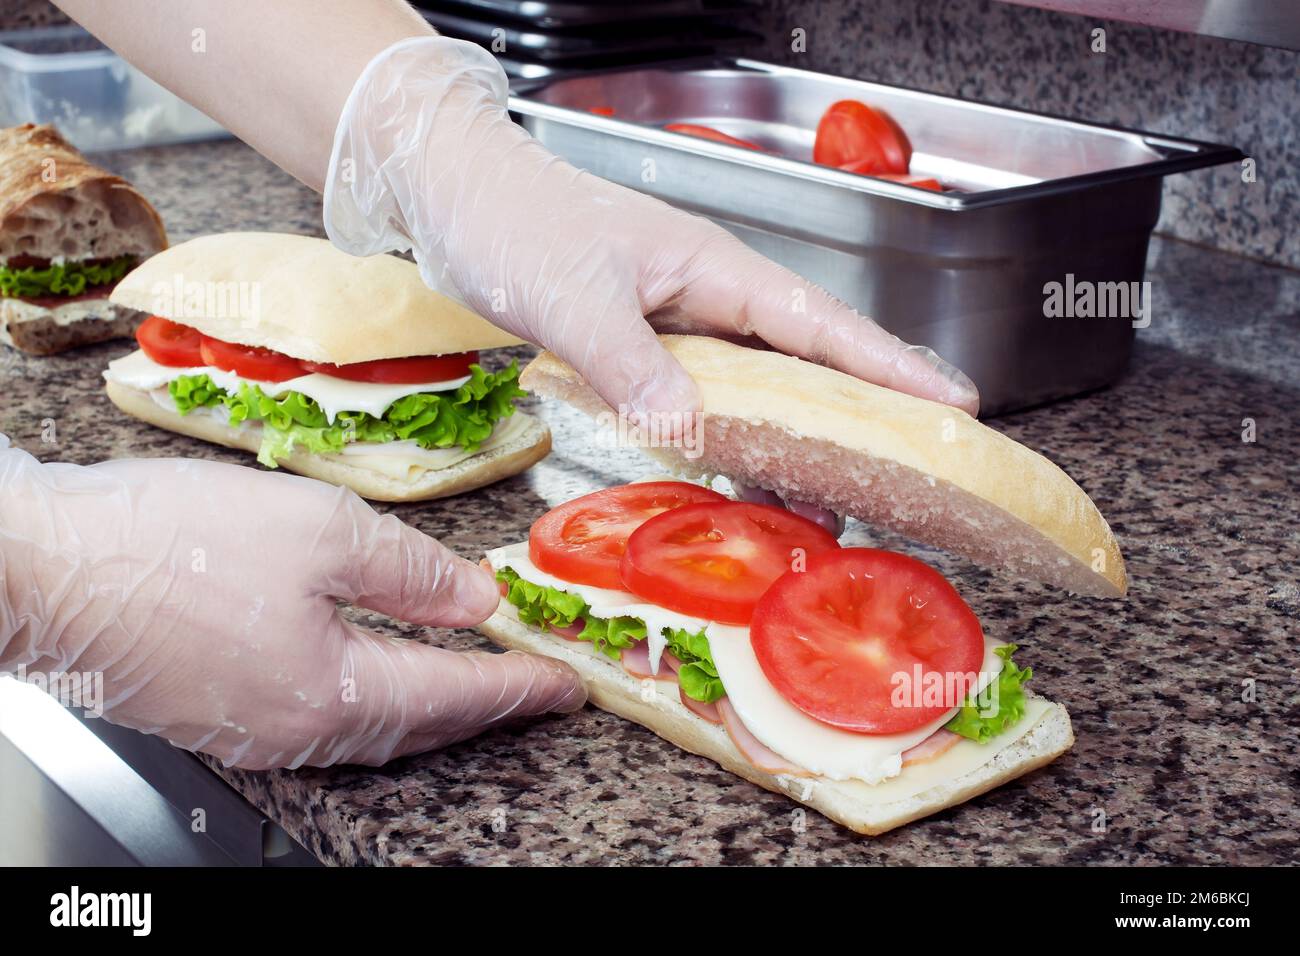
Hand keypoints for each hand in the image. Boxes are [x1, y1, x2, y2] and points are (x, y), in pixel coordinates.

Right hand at [0, 438, 584, 769]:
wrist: (37, 563)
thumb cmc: (167, 543)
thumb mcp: (321, 531)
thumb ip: (412, 570)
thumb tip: (474, 601)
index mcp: (330, 693)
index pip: (453, 697)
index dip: (516, 687)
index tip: (563, 683)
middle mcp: (294, 731)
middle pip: (417, 727)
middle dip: (483, 705)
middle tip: (532, 688)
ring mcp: (251, 729)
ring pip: (370, 728)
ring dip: (430, 705)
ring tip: (473, 682)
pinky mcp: (216, 710)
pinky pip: (320, 717)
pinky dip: (371, 697)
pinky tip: (378, 671)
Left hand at [324, 38, 978, 532]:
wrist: (457, 199)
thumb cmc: (514, 221)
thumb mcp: (575, 298)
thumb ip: (632, 364)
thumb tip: (689, 430)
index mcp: (713, 267)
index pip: (819, 322)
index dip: (887, 366)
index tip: (949, 404)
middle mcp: (708, 295)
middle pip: (808, 359)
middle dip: (862, 411)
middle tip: (914, 470)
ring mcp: (681, 321)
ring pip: (761, 384)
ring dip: (795, 436)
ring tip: (834, 498)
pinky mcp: (648, 344)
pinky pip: (709, 397)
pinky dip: (731, 437)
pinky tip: (741, 477)